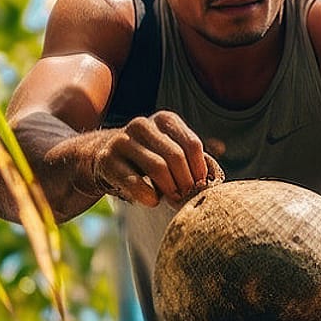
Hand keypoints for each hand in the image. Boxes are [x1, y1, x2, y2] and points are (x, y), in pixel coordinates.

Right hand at [89, 111, 223, 206]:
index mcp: (164, 120)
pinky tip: (152, 200)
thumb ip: (195, 159)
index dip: (200, 170)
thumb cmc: (148, 159)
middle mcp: (142, 125)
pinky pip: (135, 182)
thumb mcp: (171, 152)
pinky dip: (148, 196)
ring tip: (173, 199)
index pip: (192, 145)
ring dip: (170, 189)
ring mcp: (122, 141)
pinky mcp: (107, 160)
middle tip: (186, 196)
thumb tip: (217, 166)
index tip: (200, 185)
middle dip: (185, 181)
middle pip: (176, 156)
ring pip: (157, 167)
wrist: (103, 158)